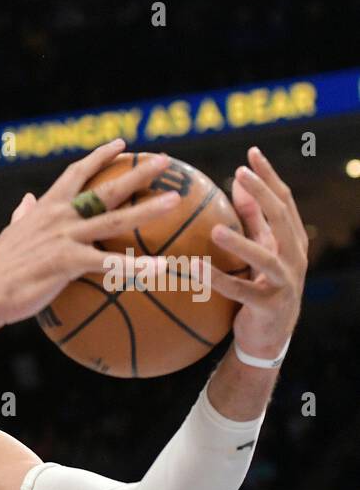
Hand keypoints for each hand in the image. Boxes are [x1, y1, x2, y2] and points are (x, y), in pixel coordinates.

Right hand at [0, 139, 176, 328]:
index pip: (76, 173)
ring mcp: (64, 238)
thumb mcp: (10, 235)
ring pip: (114, 220)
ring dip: (147, 210)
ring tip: (174, 201)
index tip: (121, 144)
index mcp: (45, 209)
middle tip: (165, 161)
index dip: (100, 156)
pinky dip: (137, 267)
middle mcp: (58, 217)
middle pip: (105, 190)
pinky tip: (162, 269)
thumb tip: (25, 200)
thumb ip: (22, 215)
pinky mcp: (66, 263)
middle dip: (136, 172)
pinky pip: (109, 265)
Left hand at [208, 146, 306, 359]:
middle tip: (240, 173)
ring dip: (241, 243)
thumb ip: (253, 220)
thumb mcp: (259, 250)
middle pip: (281, 219)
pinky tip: (195, 270)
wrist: (268, 337)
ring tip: (216, 231)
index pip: (283, 201)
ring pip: (265, 258)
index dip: (269, 177)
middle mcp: (294, 257)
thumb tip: (237, 183)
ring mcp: (284, 282)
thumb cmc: (261, 287)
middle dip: (263, 194)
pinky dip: (217, 281)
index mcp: (292, 241)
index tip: (252, 152)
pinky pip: (241, 291)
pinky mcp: (268, 306)